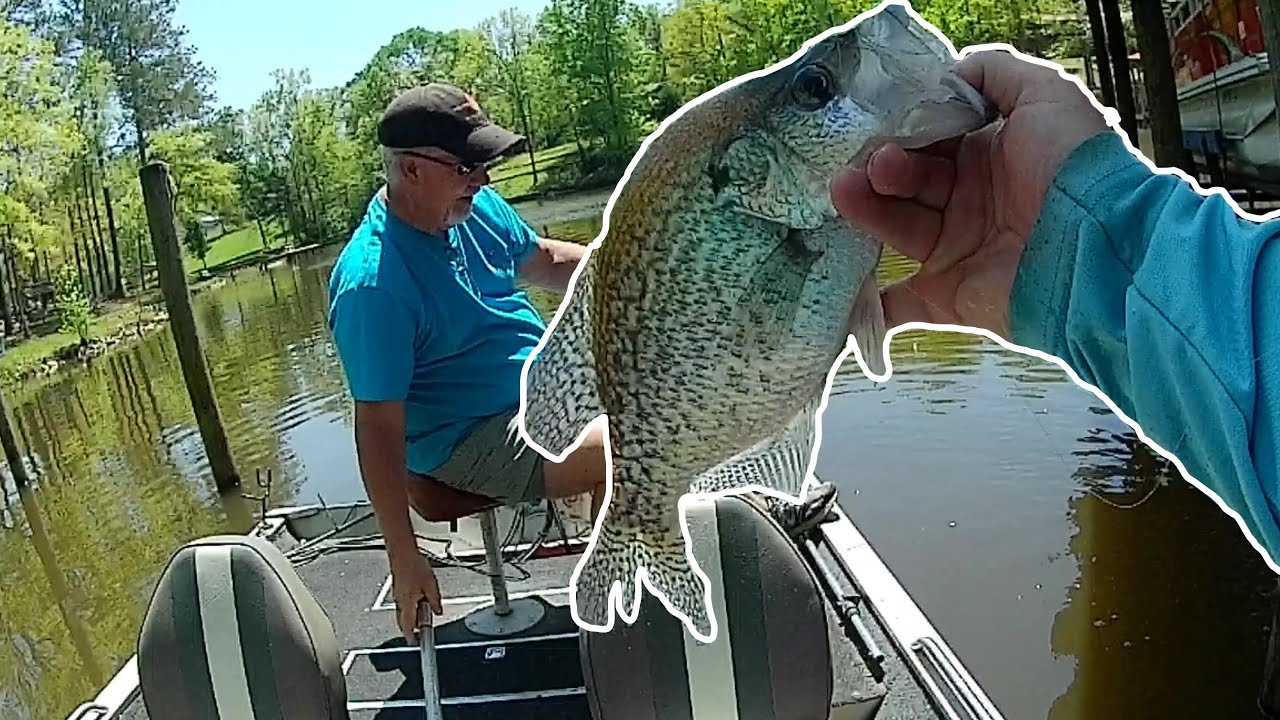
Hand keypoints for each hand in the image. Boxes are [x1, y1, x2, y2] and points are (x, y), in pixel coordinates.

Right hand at [389, 549, 442, 642]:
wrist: (402, 552)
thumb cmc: (414, 565)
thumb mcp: (431, 585)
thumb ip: (435, 601)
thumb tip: (438, 611)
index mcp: (407, 604)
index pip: (407, 627)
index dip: (412, 638)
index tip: (417, 644)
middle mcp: (400, 602)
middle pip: (405, 622)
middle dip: (413, 628)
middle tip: (423, 632)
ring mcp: (397, 595)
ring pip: (404, 613)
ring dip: (413, 616)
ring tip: (426, 611)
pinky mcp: (398, 589)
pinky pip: (404, 603)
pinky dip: (412, 607)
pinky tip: (421, 599)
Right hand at [830, 49, 1110, 338]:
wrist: (1096, 252)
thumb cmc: (1071, 168)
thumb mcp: (1045, 94)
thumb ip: (996, 72)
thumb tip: (948, 74)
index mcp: (988, 156)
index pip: (930, 140)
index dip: (902, 130)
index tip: (878, 124)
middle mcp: (970, 202)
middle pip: (908, 181)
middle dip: (881, 168)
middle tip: (871, 164)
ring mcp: (957, 250)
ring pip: (896, 227)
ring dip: (866, 209)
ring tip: (845, 191)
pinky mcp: (949, 296)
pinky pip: (902, 304)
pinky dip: (870, 303)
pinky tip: (842, 280)